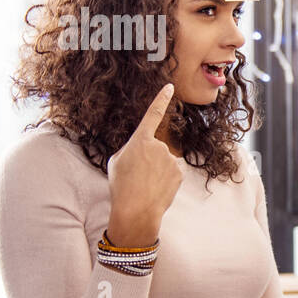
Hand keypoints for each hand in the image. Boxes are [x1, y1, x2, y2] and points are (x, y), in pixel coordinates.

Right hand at [105, 84, 182, 244]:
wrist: (136, 210)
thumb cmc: (121, 186)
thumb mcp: (117, 161)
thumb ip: (131, 149)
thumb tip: (143, 148)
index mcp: (140, 140)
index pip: (153, 114)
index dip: (161, 99)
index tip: (170, 86)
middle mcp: (159, 146)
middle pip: (155, 148)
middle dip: (147, 159)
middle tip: (136, 176)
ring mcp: (171, 158)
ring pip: (164, 160)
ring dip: (157, 170)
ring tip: (145, 184)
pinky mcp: (180, 172)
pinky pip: (172, 170)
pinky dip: (166, 178)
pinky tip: (157, 188)